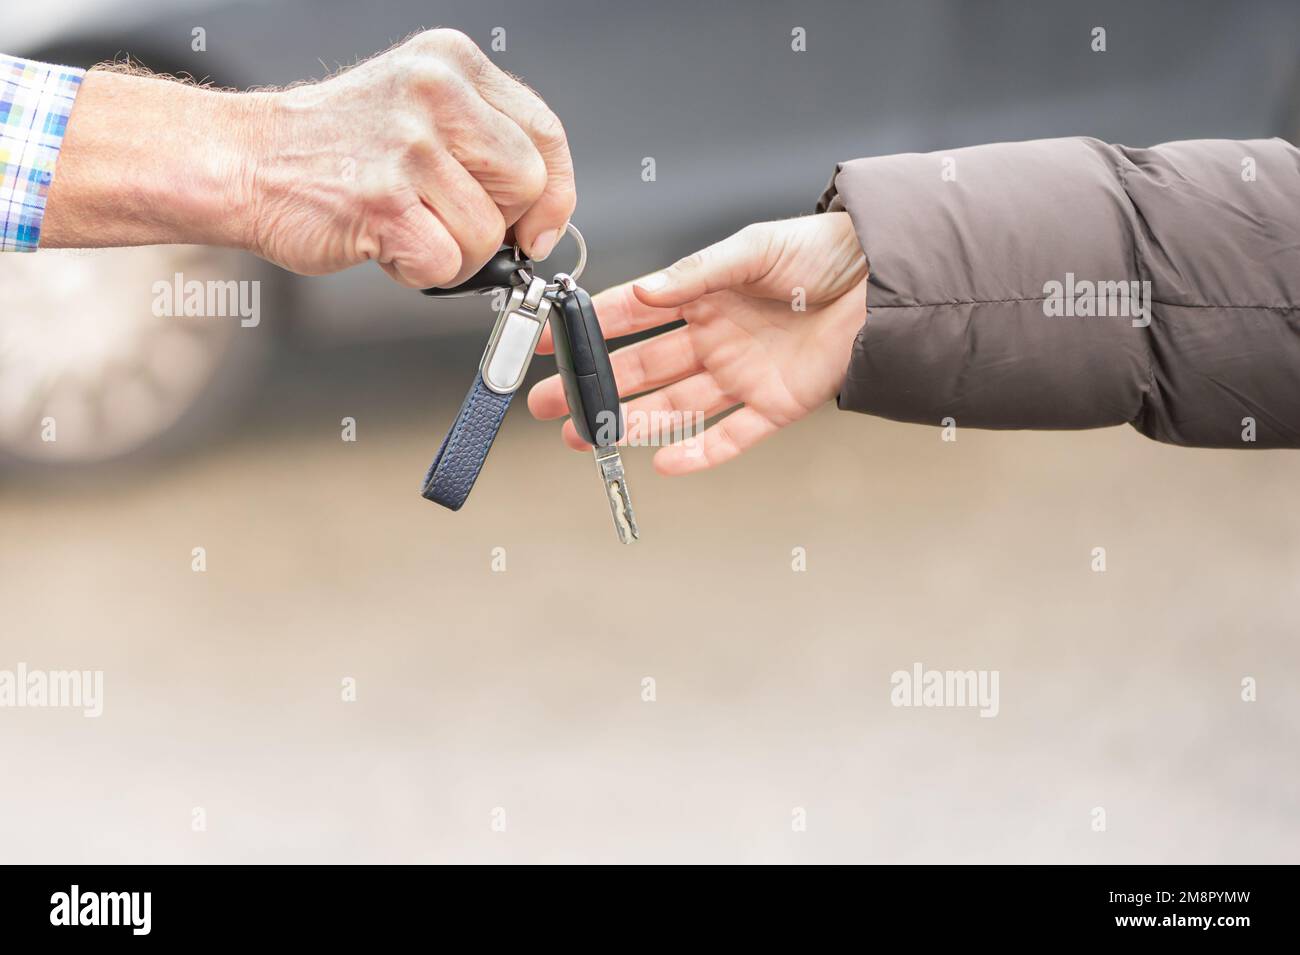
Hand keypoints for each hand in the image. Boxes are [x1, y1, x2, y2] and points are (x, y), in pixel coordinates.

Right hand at [249, 30, 575, 285]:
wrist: (242, 161)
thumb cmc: (333, 149)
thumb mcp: (417, 111)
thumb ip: (483, 142)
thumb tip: (544, 212)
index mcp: (451, 64)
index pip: (545, 134)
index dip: (554, 193)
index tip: (539, 226)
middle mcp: (434, 93)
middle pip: (527, 185)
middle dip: (497, 222)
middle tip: (446, 219)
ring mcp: (408, 145)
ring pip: (488, 234)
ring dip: (453, 252)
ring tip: (404, 225)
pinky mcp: (384, 199)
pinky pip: (447, 263)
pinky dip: (419, 272)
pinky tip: (384, 242)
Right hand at [528, 212, 866, 473]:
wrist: (883, 278)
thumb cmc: (822, 252)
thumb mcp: (752, 249)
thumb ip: (696, 273)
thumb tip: (645, 290)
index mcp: (703, 295)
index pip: (633, 315)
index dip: (588, 328)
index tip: (547, 339)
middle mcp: (715, 339)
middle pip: (642, 370)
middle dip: (594, 386)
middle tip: (553, 403)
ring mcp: (742, 375)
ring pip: (674, 408)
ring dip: (631, 423)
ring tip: (588, 437)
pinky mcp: (775, 405)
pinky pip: (731, 436)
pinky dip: (699, 452)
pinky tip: (664, 461)